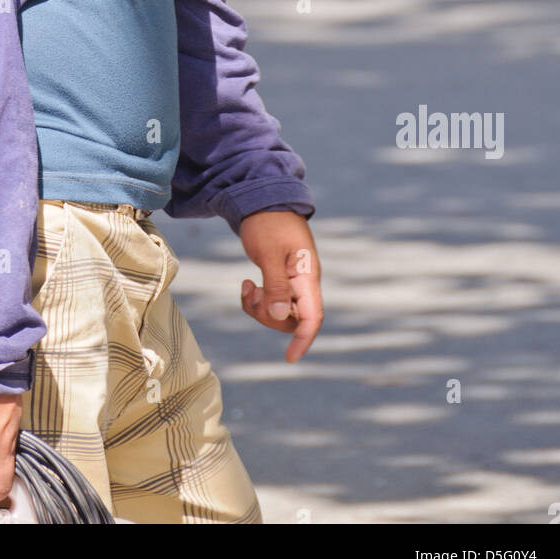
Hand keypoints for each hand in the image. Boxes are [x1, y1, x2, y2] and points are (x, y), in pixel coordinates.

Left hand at [239, 211, 322, 363]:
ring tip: (247, 286)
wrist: (262, 200)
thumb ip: (276, 285)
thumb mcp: (269, 253)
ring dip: (260, 308)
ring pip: (280, 313)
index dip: (304, 339)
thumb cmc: (268, 222)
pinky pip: (271, 302)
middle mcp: (304, 282)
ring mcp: (293, 281)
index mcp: (307, 276)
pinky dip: (257, 300)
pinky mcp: (281, 279)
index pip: (312, 317)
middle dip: (269, 317)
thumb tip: (278, 317)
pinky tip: (247, 284)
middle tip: (252, 294)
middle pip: (293, 320)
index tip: (289, 358)